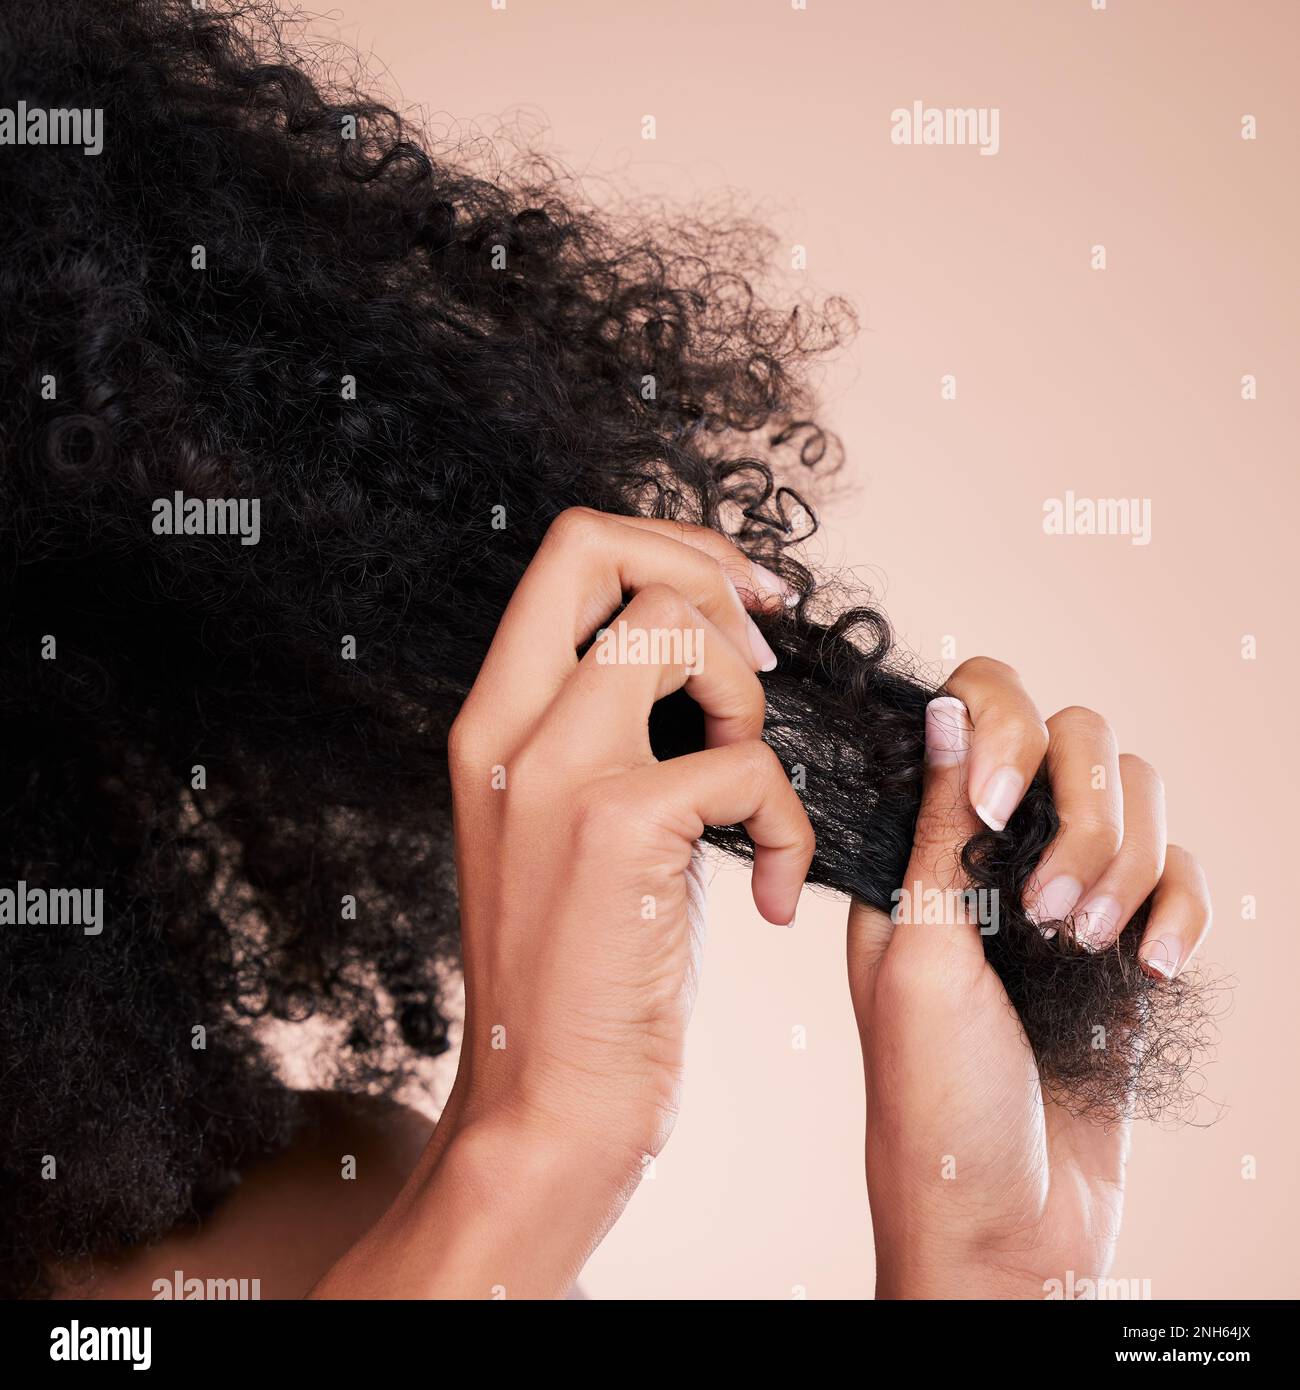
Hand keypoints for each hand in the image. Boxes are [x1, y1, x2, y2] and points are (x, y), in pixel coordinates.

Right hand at [312, 508, 812, 1297]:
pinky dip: (785, 820)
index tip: (740, 604)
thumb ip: (604, 732)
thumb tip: (700, 654)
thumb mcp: (562, 827)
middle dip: (708, 579)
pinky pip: (743, 760)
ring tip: (752, 795)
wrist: (546, 1107)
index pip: (565, 555)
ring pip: (677, 629)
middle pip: (601, 548)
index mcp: (492, 723)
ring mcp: (553, 770)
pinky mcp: (615, 826)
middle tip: (762, 663)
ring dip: (750, 703)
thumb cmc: (576, 973)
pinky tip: (772, 890)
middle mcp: (506, 728)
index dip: (668, 548)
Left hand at [848, 661, 1211, 1297]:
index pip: (977, 711)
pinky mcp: (1127, 939)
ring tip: (1088, 950)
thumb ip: (933, 830)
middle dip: (1080, 818)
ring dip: (1126, 867)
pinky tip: (1152, 970)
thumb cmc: (937, 1103)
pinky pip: (1183, 874)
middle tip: (1048, 914)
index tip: (995, 809)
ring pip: (1138, 800)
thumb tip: (939, 710)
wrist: (1008, 1226)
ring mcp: (1068, 891)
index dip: (1000, 731)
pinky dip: (1181, 910)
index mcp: (921, 843)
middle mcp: (995, 850)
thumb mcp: (918, 957)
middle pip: (1077, 741)